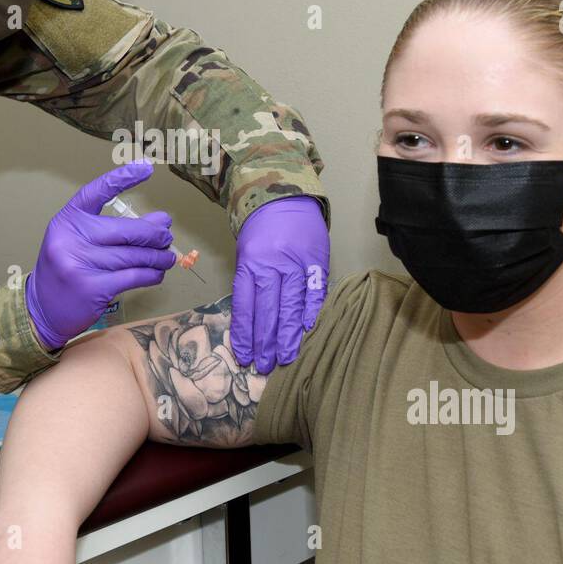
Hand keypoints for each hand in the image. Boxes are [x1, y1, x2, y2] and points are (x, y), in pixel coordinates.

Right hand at [26, 161, 177, 349]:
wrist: (42, 309)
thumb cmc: (66, 270)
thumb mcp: (79, 242)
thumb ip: (112, 229)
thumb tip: (159, 221)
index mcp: (67, 221)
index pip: (96, 192)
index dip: (121, 178)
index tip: (145, 168)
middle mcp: (71, 239)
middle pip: (125, 230)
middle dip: (153, 234)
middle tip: (167, 236)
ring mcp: (81, 263)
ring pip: (133, 255)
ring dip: (157, 257)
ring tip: (168, 257)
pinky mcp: (93, 288)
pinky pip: (133, 276)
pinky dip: (151, 274)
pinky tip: (157, 273)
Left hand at [230, 195, 329, 373]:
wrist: (285, 197)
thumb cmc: (261, 231)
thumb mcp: (245, 254)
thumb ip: (249, 285)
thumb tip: (250, 324)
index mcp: (250, 264)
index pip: (245, 306)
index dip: (246, 334)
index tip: (245, 356)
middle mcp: (273, 265)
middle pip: (268, 311)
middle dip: (266, 342)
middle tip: (265, 366)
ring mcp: (297, 263)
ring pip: (292, 306)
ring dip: (288, 335)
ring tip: (284, 357)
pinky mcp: (317, 262)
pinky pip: (315, 291)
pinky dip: (311, 311)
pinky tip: (306, 330)